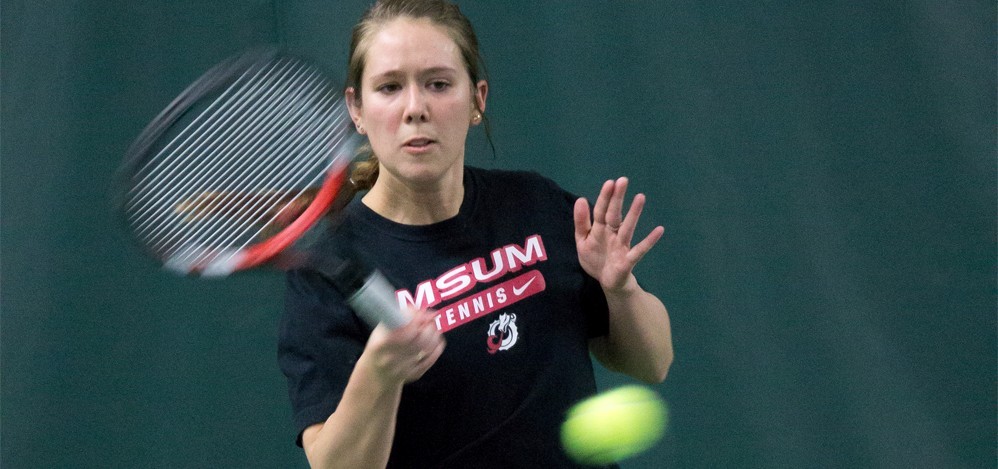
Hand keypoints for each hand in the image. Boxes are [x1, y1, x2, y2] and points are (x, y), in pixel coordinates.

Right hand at [362, 310, 444, 386]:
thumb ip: (399, 317)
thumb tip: (423, 311)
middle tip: (430, 319)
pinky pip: (432, 358)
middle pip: (420, 340)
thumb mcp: (382, 329)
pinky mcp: (415, 375)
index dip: (416, 320)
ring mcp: (404, 370)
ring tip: (432, 327)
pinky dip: (437, 346)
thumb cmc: (381, 345)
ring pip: (428, 348)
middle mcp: (391, 360)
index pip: (403, 332)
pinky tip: (435, 339)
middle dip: (429, 326)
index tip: (421, 312)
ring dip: (434, 334)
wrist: (377, 373)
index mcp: (380, 346)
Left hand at [573, 177, 663, 291]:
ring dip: (634, 213)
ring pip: (627, 228)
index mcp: (600, 229)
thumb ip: (581, 222)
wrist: (607, 282)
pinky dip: (650, 241)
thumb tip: (580, 199)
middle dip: (617, 198)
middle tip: (623, 180)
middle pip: (614, 214)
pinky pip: (639, 250)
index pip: (601, 211)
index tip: (610, 182)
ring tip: (640, 197)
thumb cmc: (596, 258)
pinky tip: (659, 230)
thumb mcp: (583, 241)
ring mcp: (622, 246)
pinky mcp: (628, 260)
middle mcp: (613, 234)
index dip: (604, 198)